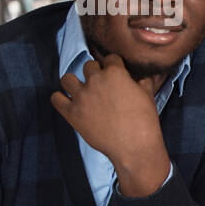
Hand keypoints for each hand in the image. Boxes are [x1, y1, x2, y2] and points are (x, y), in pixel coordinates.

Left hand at [50, 53, 171, 196]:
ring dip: (73, 83)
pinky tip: (69, 103)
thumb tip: (142, 77)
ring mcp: (81, 96)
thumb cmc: (145, 121)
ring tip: (80, 91)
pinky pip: (55, 99)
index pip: (110, 59)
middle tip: (101, 86)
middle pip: (88, 66)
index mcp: (115, 73)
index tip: (116, 74)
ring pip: (67, 79)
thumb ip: (143, 82)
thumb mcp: (148, 96)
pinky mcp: (71, 113)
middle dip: (95, 73)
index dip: (114, 66)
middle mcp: (95, 81)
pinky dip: (60, 99)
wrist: (135, 146)